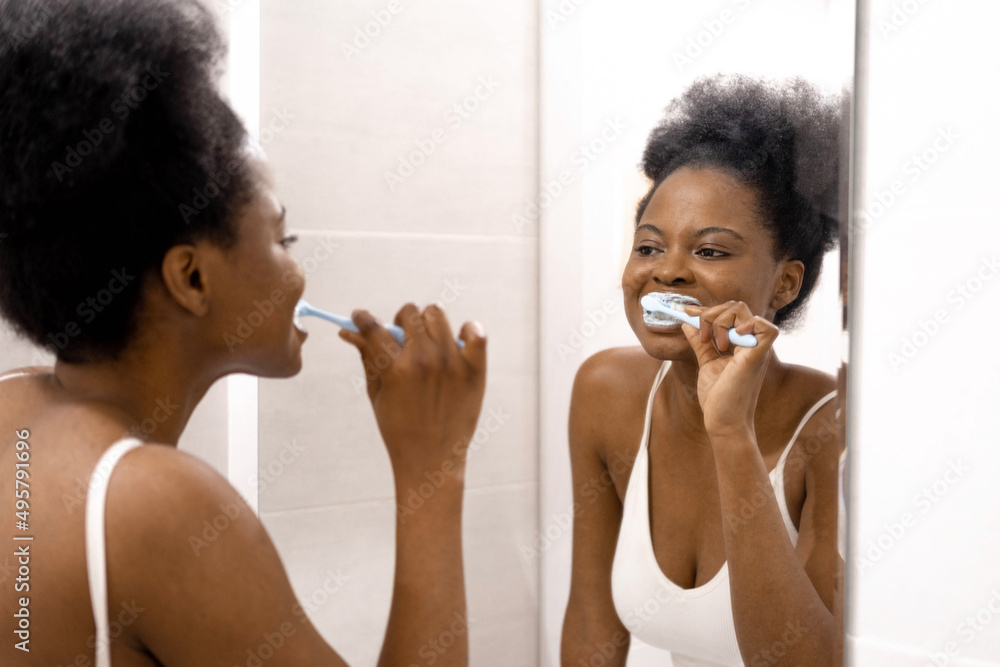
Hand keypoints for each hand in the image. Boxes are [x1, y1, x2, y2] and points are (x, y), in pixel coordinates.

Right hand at [338, 303, 487, 482]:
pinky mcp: (474, 368)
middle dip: (401, 322)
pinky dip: (467, 331)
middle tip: (402, 339)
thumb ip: (366, 358)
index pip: (373, 326)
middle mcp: (424, 360)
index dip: (362, 318)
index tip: (361, 318)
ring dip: (429, 324)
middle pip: (410, 313)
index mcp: (395, 368)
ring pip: (437, 315)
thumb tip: (349, 332)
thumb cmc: (399, 429)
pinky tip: (457, 344)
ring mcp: (452, 362)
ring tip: (428, 343)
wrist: (432, 459)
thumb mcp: (376, 394)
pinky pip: (474, 330)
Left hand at [679, 300, 778, 438]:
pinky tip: (732, 339)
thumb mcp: (707, 362)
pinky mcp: (757, 358)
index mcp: (742, 343)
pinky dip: (749, 326)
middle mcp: (751, 343)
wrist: (723, 422)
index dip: (707, 309)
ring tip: (714, 344)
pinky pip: (767, 329)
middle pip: (736, 306)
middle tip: (703, 336)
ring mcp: (756, 349)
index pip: (729, 312)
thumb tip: (687, 323)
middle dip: (711, 314)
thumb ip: (700, 342)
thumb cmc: (718, 397)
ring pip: (742, 311)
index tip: (686, 311)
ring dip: (719, 321)